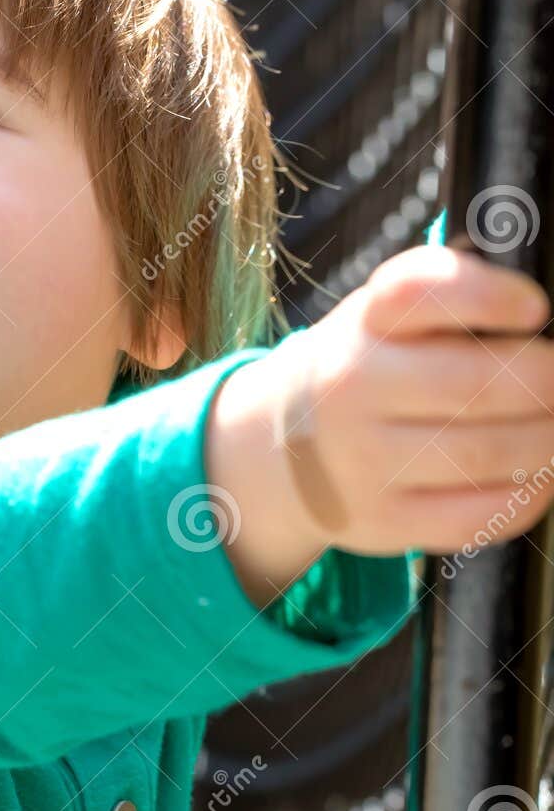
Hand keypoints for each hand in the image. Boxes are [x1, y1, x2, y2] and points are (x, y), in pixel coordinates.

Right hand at [207, 244, 553, 603]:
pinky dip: (527, 494)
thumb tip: (536, 316)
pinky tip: (534, 475)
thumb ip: (452, 299)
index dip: (490, 296)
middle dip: (546, 382)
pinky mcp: (380, 519)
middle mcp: (350, 387)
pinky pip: (477, 516)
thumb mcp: (386, 316)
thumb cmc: (368, 370)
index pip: (421, 292)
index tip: (534, 309)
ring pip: (487, 453)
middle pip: (478, 383)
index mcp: (365, 322)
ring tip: (552, 428)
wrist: (284, 446)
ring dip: (547, 441)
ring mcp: (361, 459)